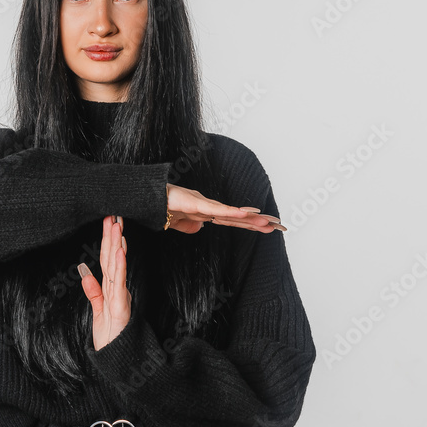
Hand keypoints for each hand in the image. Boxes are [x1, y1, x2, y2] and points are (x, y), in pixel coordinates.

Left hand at [78, 215, 128, 350]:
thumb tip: (84, 272)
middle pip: (114, 257)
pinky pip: (119, 282)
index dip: (108, 241)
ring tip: (117, 225)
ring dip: (117, 244)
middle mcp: (117, 289)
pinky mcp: (121, 306)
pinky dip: (120, 266)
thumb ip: (93, 291)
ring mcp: (120, 296)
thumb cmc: (110, 337)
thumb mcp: (98, 311)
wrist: (117, 359)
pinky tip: (120, 251)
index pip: (108, 260)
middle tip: (114, 214)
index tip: (109, 222)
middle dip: (114, 235)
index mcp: (111, 288)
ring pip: (117, 265)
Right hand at [165, 183, 285, 233]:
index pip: (232, 221)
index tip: (266, 227)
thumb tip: (200, 228)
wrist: (148, 198)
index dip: (249, 225)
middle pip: (237, 217)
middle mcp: (209, 207)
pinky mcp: (196, 203)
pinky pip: (217, 210)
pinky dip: (231, 212)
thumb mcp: (178, 223)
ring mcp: (203, 204)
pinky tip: (244, 214)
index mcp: (205, 213)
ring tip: (267, 222)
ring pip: (231, 213)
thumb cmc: (161, 206)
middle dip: (257, 222)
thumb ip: (188, 226)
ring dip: (250, 218)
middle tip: (278, 225)